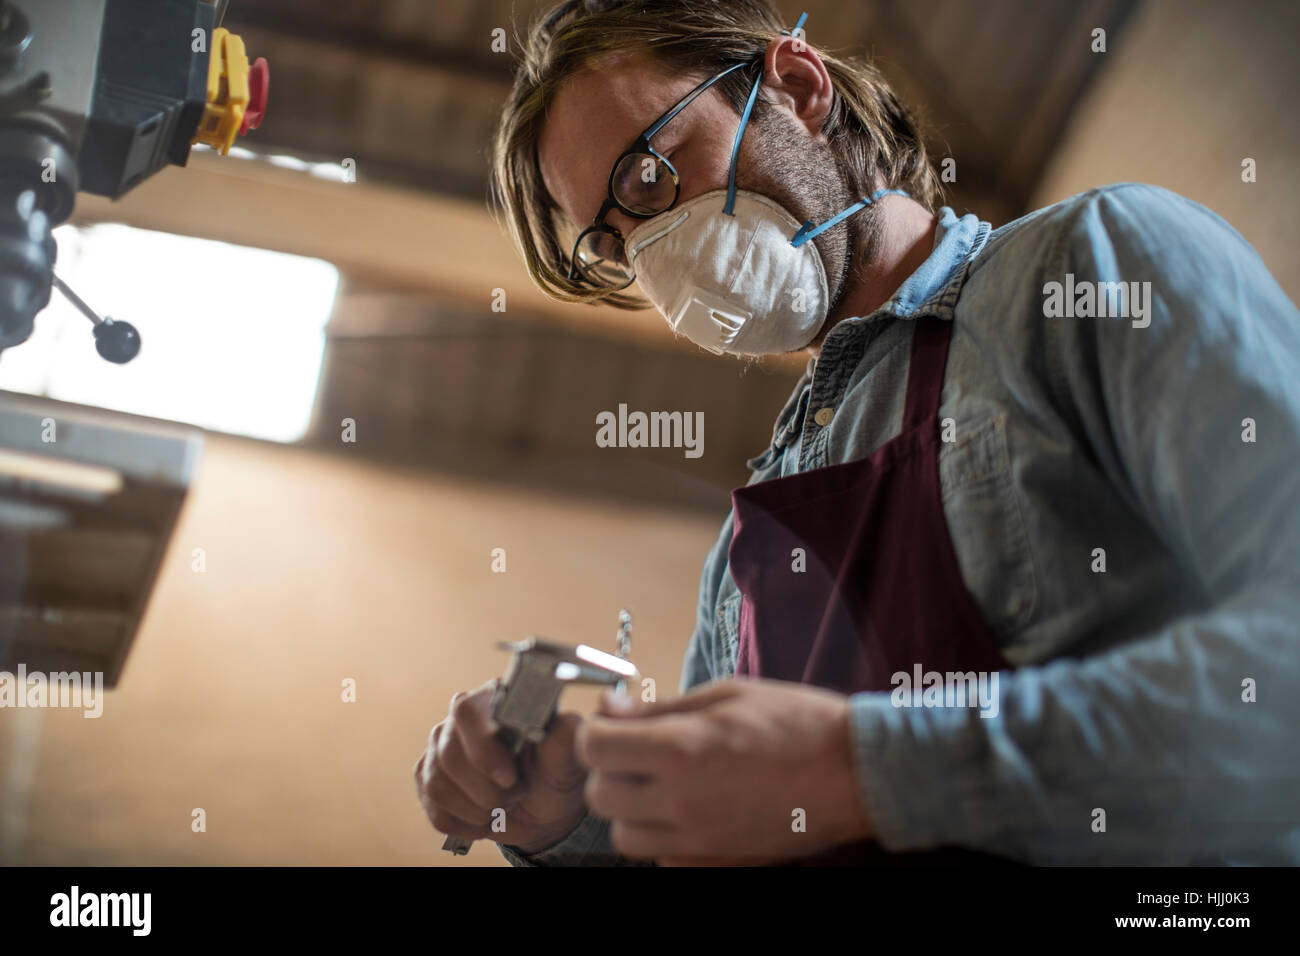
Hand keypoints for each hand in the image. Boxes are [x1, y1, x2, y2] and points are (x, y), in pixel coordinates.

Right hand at [414, 679, 587, 854]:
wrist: (541, 808)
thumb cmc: (554, 774)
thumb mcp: (567, 759)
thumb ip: (564, 739)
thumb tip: (559, 724)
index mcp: (493, 702)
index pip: (467, 712)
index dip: (483, 750)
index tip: (510, 777)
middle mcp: (459, 720)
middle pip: (449, 754)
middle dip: (487, 789)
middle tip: (516, 793)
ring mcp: (438, 748)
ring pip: (438, 785)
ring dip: (477, 808)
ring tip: (503, 803)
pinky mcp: (426, 778)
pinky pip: (434, 809)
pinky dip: (465, 823)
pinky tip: (485, 816)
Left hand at [576, 678, 871, 865]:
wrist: (855, 772)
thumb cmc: (798, 724)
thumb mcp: (725, 695)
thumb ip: (659, 707)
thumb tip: (610, 707)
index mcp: (682, 748)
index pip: (595, 747)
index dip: (596, 731)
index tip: (610, 724)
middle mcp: (682, 799)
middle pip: (600, 794)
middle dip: (608, 769)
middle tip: (635, 750)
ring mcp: (699, 840)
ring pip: (625, 835)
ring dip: (630, 808)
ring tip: (661, 783)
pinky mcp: (717, 863)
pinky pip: (662, 859)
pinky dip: (663, 837)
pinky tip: (689, 810)